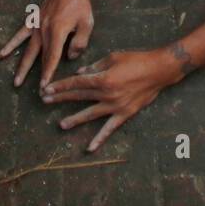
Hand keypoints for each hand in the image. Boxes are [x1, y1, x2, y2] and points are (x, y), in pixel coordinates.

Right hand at [0, 0, 94, 87]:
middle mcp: (44, 30)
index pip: (53, 57)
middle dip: (37, 75)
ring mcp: (36, 25)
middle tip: (34, 92)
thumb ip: (79, 42)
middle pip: (39, 57)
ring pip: (28, 50)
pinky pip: (20, 35)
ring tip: (16, 81)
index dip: (49, 73)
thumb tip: (70, 57)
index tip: (45, 86)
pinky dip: (11, 45)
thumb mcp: (87, 24)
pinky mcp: (32, 20)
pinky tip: (3, 54)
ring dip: (22, 66)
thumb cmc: (80, 5)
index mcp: (57, 31)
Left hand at [40, 48, 170, 151]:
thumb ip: (95, 66)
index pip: (76, 83)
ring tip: (61, 125)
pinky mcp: (125, 114)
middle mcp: (107, 94)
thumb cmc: (136, 59)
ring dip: (75, 119)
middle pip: (79, 97)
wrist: (159, 70)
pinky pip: (110, 128)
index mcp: (103, 78)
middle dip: (61, 99)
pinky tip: (90, 148)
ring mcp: (115, 106)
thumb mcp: (113, 57)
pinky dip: (100, 138)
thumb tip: (80, 73)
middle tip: (45, 101)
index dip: (60, 86)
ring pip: (90, 114)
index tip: (47, 89)